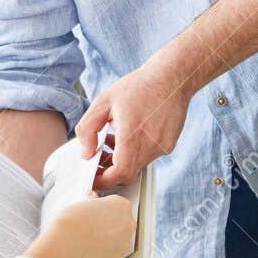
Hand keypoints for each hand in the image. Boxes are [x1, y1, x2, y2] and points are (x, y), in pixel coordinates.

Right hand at [24, 194, 135, 257]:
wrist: (64, 245)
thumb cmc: (71, 223)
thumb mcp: (81, 203)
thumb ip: (93, 202)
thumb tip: (92, 201)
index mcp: (122, 206)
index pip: (120, 207)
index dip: (107, 211)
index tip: (98, 215)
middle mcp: (128, 225)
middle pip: (123, 225)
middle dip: (111, 227)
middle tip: (93, 228)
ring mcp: (124, 245)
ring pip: (119, 243)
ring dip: (108, 243)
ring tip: (89, 242)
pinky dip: (103, 257)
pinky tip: (89, 252)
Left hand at [75, 55, 192, 187]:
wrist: (172, 77)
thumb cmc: (139, 86)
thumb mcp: (103, 101)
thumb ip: (88, 129)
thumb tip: (86, 152)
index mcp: (133, 135)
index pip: (119, 174)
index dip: (103, 180)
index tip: (93, 176)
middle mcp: (150, 145)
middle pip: (127, 174)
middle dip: (110, 171)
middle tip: (99, 158)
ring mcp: (162, 147)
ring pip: (138, 166)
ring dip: (123, 160)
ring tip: (114, 140)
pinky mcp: (169, 144)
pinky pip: (148, 157)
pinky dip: (136, 152)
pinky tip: (131, 134)